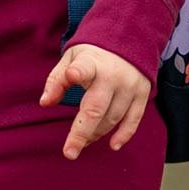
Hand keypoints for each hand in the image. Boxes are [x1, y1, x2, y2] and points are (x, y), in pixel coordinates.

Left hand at [39, 43, 152, 158]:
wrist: (130, 37)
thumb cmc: (93, 53)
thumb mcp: (72, 57)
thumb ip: (57, 80)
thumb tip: (45, 103)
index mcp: (92, 62)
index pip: (84, 68)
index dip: (77, 73)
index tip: (71, 75)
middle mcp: (113, 75)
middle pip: (96, 108)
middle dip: (81, 132)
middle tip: (69, 152)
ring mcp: (130, 85)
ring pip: (112, 118)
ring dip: (96, 133)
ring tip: (83, 141)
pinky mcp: (142, 93)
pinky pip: (133, 119)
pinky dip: (124, 134)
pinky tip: (113, 145)